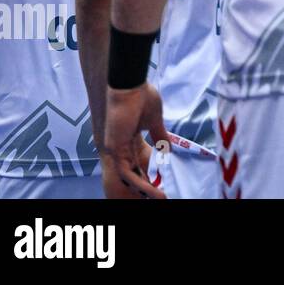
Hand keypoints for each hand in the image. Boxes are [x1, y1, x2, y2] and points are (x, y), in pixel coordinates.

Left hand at [102, 83, 167, 198]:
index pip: (138, 166)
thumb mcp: (155, 121)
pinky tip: (154, 192)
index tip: (160, 188)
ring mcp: (116, 150)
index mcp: (129, 142)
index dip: (148, 178)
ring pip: (129, 178)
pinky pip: (127, 173)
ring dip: (145, 191)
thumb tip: (167, 147)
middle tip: (160, 198)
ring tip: (160, 199)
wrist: (130, 86)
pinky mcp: (116, 149)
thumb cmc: (141, 97)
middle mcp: (121, 149)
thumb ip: (160, 136)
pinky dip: (140, 184)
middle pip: (132, 176)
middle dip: (145, 189)